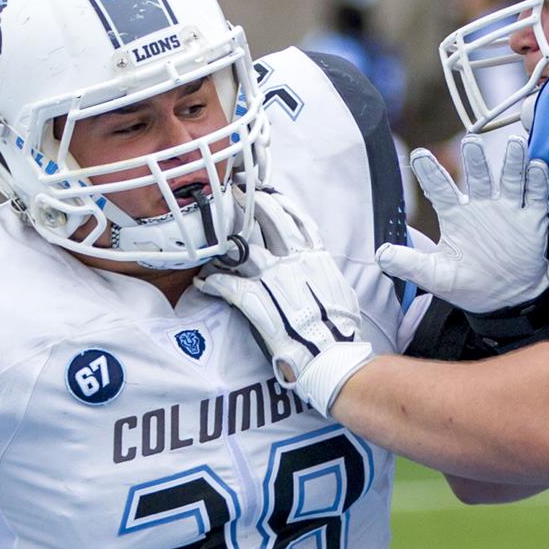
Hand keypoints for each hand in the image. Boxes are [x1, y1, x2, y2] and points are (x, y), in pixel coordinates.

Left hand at [195, 190, 373, 412]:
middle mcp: (294, 262)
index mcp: (317, 260)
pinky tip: (204, 280)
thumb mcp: (344, 295)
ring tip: (216, 235)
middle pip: (271, 223)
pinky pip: (227, 284)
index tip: (272, 195)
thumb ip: (330, 279)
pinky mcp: (255, 300)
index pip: (299, 222)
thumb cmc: (341, 330)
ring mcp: (273, 279)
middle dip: (253, 205)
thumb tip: (327, 275)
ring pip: (245, 248)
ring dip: (228, 240)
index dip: (284, 205)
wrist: (329, 354)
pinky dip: (213, 281)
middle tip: (238, 195)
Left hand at [377, 134, 548, 312]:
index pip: (440, 189)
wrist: (508, 299)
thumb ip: (411, 264)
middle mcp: (482, 206)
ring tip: (513, 144)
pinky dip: (537, 182)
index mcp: (455, 215)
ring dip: (512, 162)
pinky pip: (536, 197)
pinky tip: (537, 166)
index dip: (430, 173)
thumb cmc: (470, 283)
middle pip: (478, 177)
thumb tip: (381, 255)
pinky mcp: (531, 220)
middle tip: (471, 141)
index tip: (418, 156)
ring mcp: (508, 210)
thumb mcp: (437, 276)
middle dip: (475, 160)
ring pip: (510, 180)